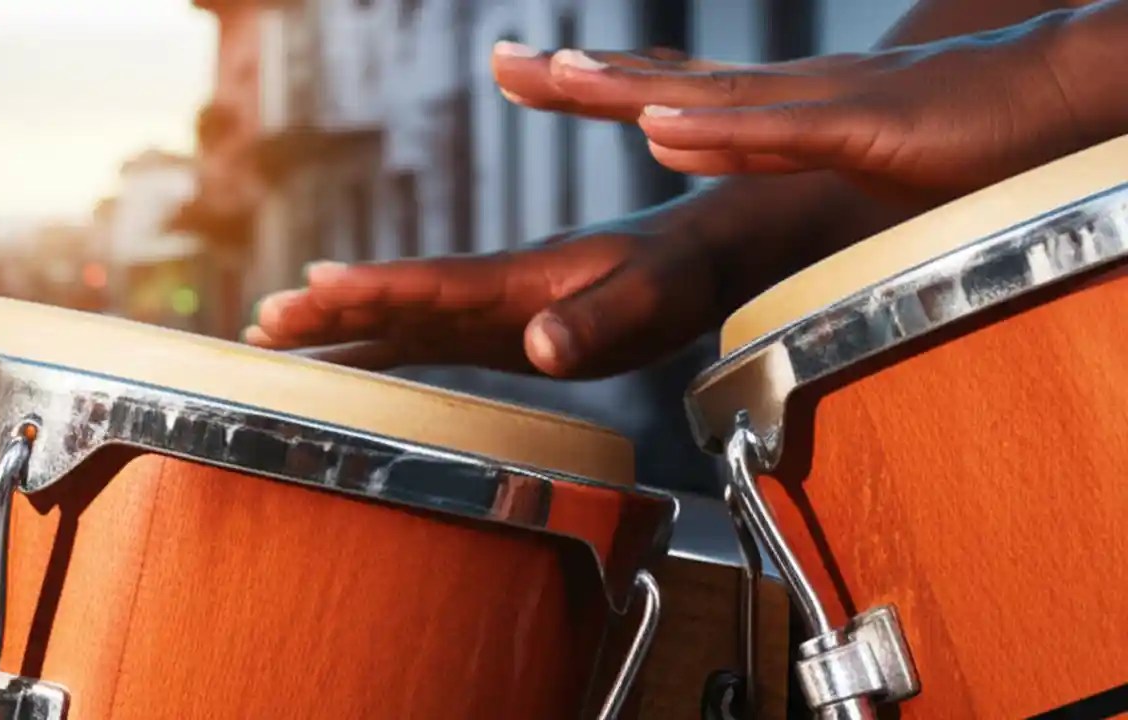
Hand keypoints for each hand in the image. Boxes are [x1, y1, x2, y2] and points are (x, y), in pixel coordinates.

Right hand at [244, 197, 723, 378]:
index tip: (318, 288)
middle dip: (332, 310)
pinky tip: (343, 365)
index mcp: (520, 278)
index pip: (435, 281)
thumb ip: (595, 320)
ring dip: (338, 327)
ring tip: (270, 336)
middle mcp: (490, 292)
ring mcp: (487, 312)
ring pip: (398, 318)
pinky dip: (377, 348)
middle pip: (398, 298)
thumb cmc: (673, 276)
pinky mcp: (494, 333)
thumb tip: (537, 347)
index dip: (378, 288)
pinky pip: (422, 340)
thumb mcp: (648, 299)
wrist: (689, 259)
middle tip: (265, 322)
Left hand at [497, 5, 1120, 204]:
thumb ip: (762, 148)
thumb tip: (680, 146)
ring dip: (627, 87)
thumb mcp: (838, 149)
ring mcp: (824, 105)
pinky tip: (658, 127)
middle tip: (501, 63)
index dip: (599, 80)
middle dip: (579, 76)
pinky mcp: (869, 128)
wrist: (1059, 93)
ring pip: (708, 97)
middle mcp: (786, 95)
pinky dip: (717, 131)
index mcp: (777, 109)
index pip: (669, 90)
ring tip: (554, 75)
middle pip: (664, 80)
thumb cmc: (961, 131)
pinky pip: (781, 131)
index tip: (532, 72)